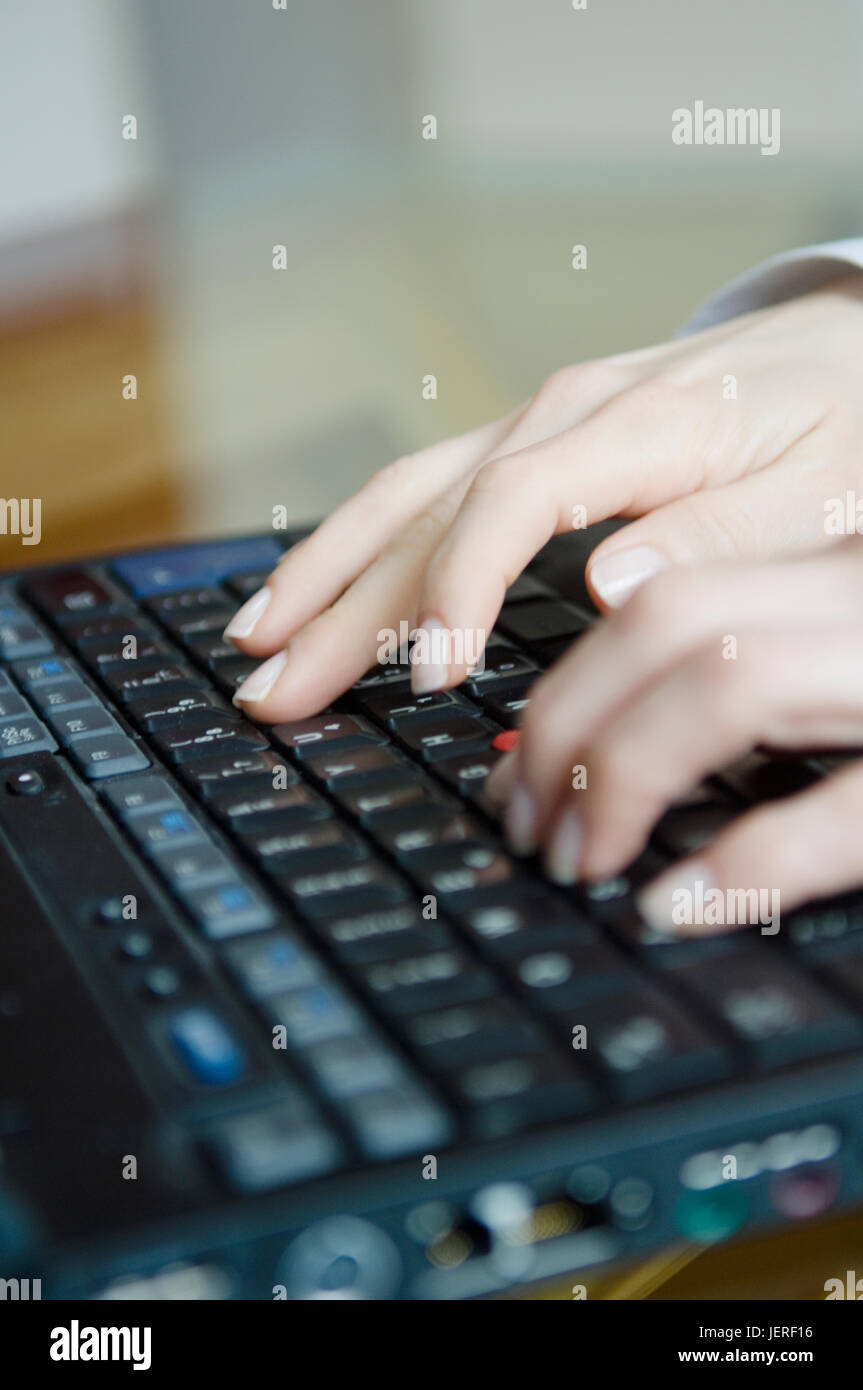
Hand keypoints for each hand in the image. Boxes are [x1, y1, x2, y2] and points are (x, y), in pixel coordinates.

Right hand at [223, 274, 862, 719]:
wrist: (843, 344)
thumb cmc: (842, 421)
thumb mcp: (822, 488)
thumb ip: (721, 535)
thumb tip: (608, 586)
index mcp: (638, 426)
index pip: (512, 504)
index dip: (458, 589)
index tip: (429, 674)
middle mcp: (565, 414)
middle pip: (429, 510)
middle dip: (344, 606)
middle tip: (274, 691)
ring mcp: (537, 423)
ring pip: (405, 497)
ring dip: (325, 573)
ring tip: (255, 642)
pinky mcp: (530, 441)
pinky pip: (427, 491)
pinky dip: (362, 546)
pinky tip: (320, 588)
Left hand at [486, 540, 862, 932]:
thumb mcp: (850, 660)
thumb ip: (765, 674)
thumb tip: (622, 737)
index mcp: (834, 574)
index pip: (666, 598)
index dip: (568, 686)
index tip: (517, 768)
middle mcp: (860, 595)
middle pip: (670, 620)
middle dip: (562, 722)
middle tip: (523, 820)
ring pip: (734, 679)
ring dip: (622, 773)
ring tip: (576, 858)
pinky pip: (844, 811)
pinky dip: (751, 862)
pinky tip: (676, 905)